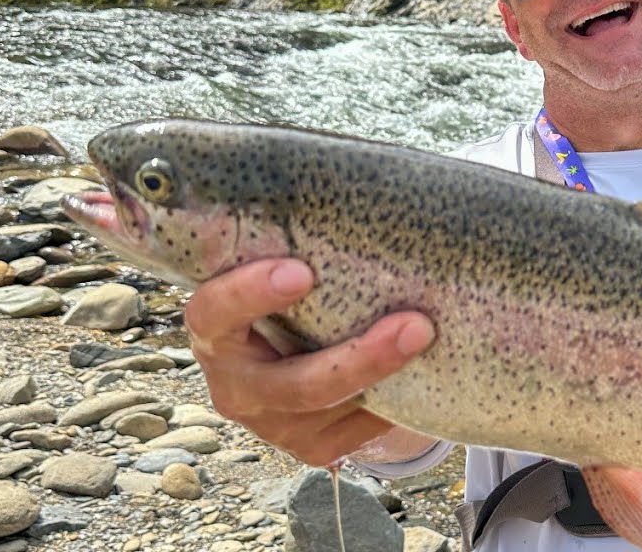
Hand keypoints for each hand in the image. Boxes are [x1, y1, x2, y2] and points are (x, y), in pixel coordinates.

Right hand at [184, 258, 436, 466]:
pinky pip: (358, 430)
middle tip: (414, 323)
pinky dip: (392, 400)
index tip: (302, 272)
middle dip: (358, 357)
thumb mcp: (283, 274)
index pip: (213, 314)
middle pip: (293, 384)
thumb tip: (366, 191)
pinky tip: (422, 371)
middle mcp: (236, 386)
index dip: (249, 295)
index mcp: (215, 331)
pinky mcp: (312, 450)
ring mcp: (273, 425)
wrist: (301, 359)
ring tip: (427, 339)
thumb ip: (299, 250)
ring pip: (332, 410)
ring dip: (385, 375)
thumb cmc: (298, 298)